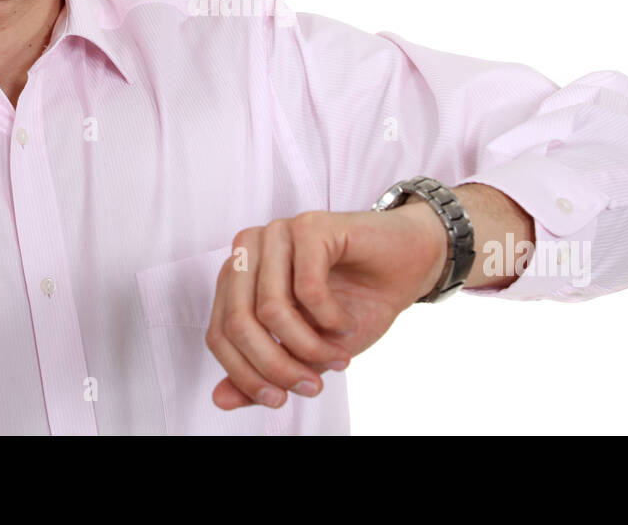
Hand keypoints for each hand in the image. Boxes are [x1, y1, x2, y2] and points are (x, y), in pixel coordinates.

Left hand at [206, 199, 446, 410]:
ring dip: (308, 346)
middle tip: (310, 386)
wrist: (408, 267)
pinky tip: (346, 325)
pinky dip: (330, 319)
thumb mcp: (306, 350)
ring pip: (270, 309)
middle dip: (275, 365)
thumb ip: (264, 370)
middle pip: (237, 322)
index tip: (279, 400)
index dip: (244, 375)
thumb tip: (221, 399)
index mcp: (238, 276)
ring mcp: (278, 233)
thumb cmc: (355, 302)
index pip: (219, 333)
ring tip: (337, 357)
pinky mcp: (311, 226)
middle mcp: (249, 250)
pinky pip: (307, 288)